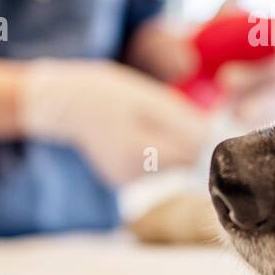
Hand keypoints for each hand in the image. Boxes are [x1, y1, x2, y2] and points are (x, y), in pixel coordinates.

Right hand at [19, 58, 209, 184]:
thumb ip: (182, 121)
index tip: (191, 118)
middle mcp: (133, 176)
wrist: (63, 103)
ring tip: (143, 120)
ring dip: (167, 143)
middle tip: (161, 113)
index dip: (198, 135)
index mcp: (140, 154)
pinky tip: (133, 132)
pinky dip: (151, 149)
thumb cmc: (107, 93)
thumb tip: (211, 140)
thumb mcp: (149, 98)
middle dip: (182, 138)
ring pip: (168, 164)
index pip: (192, 154)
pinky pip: (151, 166)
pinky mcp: (121, 180)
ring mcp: (125, 181)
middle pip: (181, 161)